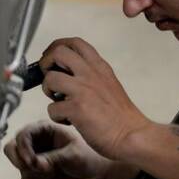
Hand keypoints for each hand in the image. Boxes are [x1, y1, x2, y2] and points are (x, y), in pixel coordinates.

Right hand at [3, 120, 113, 178]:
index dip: (23, 148)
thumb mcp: (73, 155)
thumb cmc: (89, 156)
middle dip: (21, 161)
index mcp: (44, 129)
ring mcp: (34, 157)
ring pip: (18, 166)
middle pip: (11, 149)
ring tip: (51, 173)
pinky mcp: (36, 172)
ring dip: (33, 173)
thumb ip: (53, 158)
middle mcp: (35, 142)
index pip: (22, 135)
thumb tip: (35, 164)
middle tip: (36, 169)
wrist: (97, 173)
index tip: (31, 162)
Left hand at [39, 37, 150, 161]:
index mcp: (99, 67)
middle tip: (50, 78)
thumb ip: (90, 76)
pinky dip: (56, 116)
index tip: (51, 58)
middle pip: (59, 52)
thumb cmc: (121, 116)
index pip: (75, 43)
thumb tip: (65, 75)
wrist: (132, 135)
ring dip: (48, 90)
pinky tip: (68, 120)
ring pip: (50, 78)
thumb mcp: (108, 84)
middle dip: (46, 63)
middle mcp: (91, 74)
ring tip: (58, 101)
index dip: (57, 47)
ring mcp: (83, 90)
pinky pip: (52, 108)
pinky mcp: (77, 108)